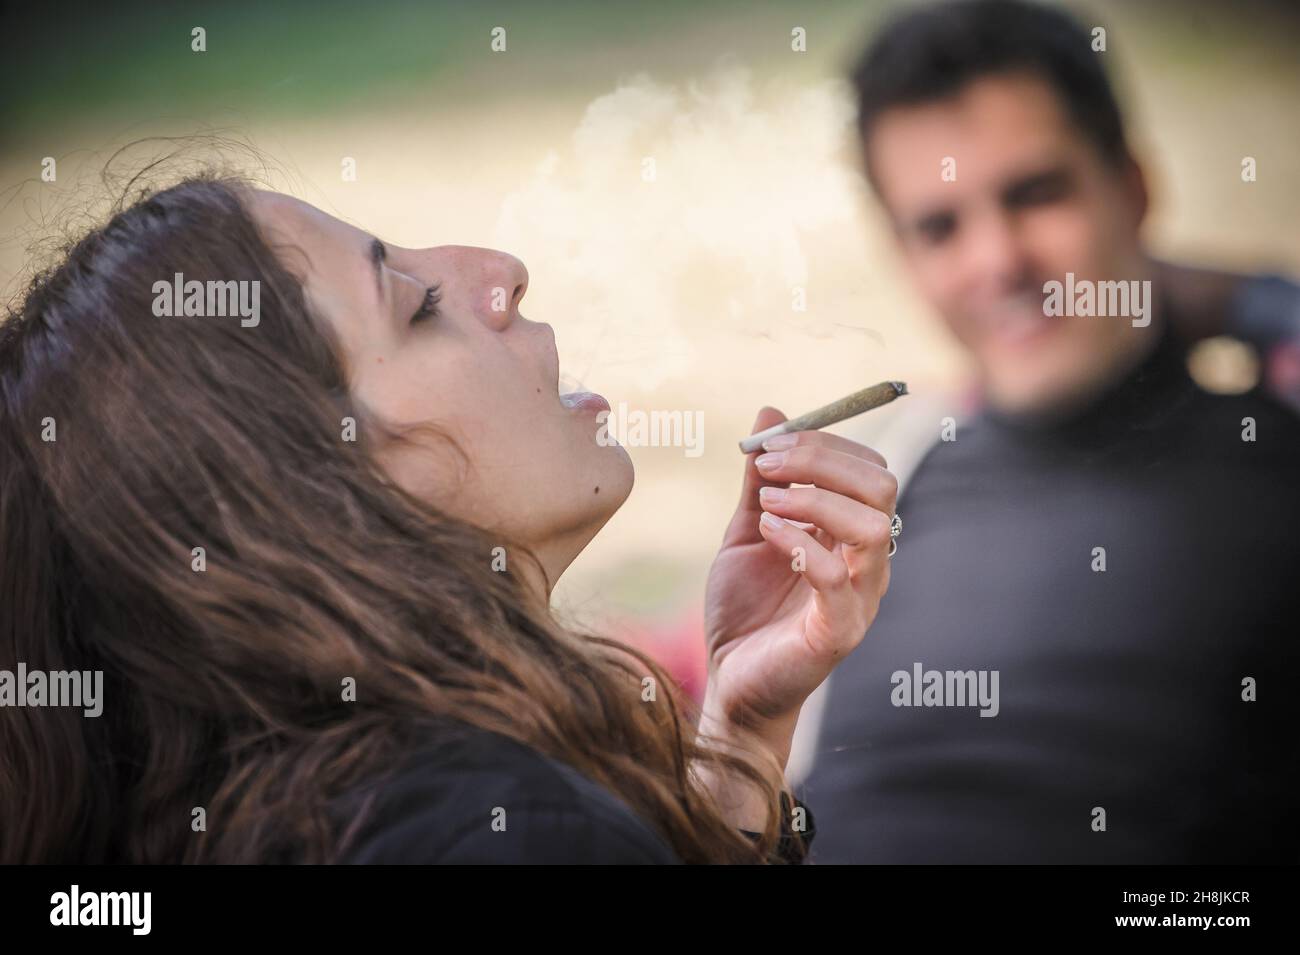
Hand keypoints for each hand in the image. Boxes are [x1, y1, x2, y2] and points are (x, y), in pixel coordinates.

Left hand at [701, 407, 897, 763]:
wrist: (730, 680)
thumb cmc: (745, 608)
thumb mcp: (747, 530)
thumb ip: (760, 478)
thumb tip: (770, 413)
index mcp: (851, 532)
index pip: (868, 466)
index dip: (823, 443)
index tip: (767, 444)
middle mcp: (867, 559)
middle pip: (881, 485)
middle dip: (821, 461)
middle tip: (766, 467)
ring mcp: (860, 595)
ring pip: (873, 525)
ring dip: (815, 500)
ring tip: (765, 504)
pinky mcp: (839, 631)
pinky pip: (838, 577)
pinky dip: (801, 543)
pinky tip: (767, 533)